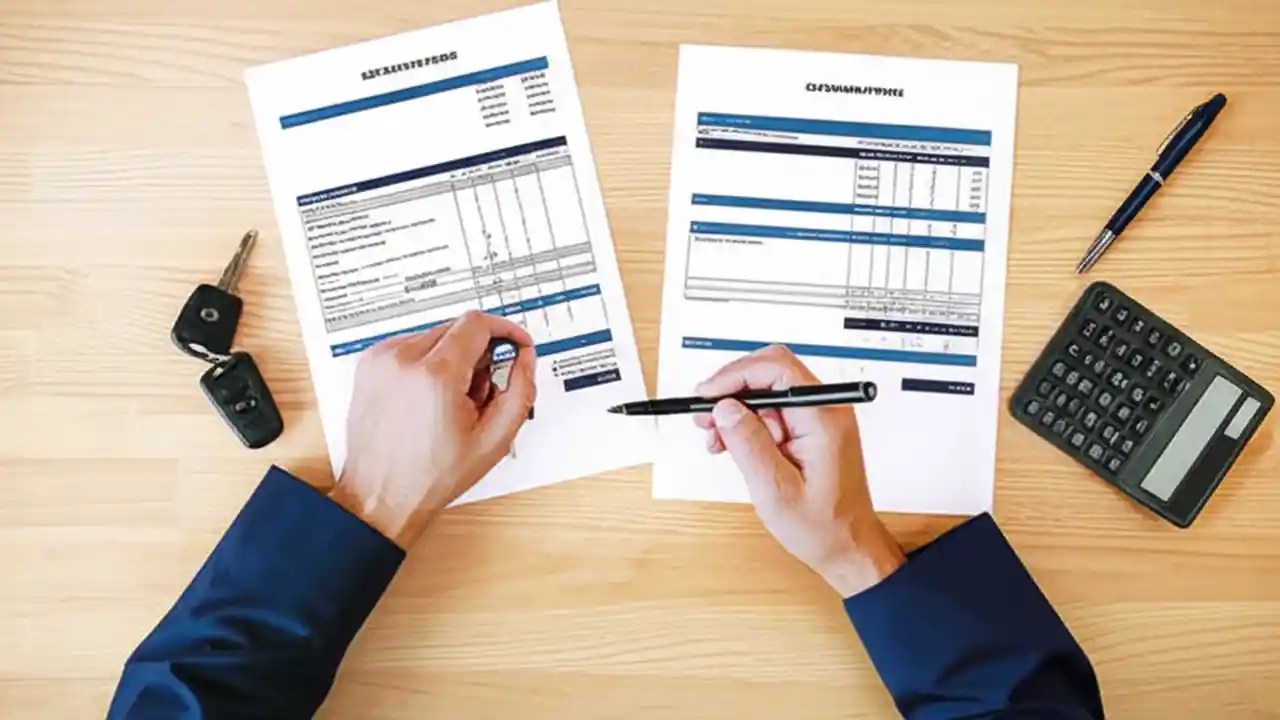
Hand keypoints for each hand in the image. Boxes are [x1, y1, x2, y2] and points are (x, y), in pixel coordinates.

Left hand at [329, 311, 535, 548]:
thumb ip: (520, 391)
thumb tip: (524, 359)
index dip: (505, 330)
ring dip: (453, 358)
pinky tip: (429, 397)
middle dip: (479, 352)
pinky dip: (427, 363)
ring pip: (435, 336)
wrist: (379, 496)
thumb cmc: (428, 476)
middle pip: (457, 327)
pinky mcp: (369, 364)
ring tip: (451, 400)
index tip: (514, 344)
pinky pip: (411, 347)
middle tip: (480, 391)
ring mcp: (380, 360)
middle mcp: (402, 360)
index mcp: (434, 376)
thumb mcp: (493, 440)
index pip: (478, 323)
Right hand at [695, 345, 904, 596]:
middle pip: (770, 372)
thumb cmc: (823, 527)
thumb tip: (725, 408)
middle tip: (705, 415)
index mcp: (823, 420)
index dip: (736, 375)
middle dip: (732, 388)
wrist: (848, 546)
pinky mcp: (808, 429)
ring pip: (767, 390)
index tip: (708, 394)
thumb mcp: (777, 492)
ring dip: (735, 407)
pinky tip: (730, 443)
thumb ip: (750, 446)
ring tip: (714, 436)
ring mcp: (817, 418)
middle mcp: (825, 410)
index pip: (777, 369)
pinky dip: (746, 421)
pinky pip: (772, 411)